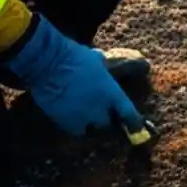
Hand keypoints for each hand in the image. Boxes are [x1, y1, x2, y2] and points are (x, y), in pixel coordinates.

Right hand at [2, 15, 145, 138]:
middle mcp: (100, 109)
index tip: (136, 128)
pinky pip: (74, 130)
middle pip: (108, 125)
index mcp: (112, 93)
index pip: (129, 114)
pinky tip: (69, 116)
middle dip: (106, 121)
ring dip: (89, 124)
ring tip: (84, 116)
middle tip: (102, 115)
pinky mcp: (66, 122)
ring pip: (90, 130)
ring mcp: (83, 118)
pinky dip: (74, 125)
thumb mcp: (95, 58)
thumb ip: (101, 66)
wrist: (49, 64)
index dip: (134, 122)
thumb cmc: (74, 57)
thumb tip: (101, 61)